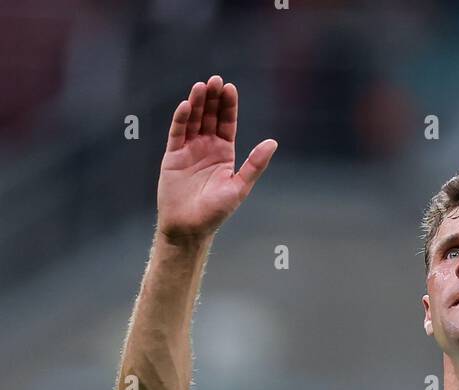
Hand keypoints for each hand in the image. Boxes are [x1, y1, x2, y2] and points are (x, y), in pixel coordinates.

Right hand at [157, 75, 276, 241]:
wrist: (189, 228)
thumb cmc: (215, 212)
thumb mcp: (239, 187)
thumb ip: (255, 165)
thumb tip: (273, 142)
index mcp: (224, 153)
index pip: (227, 123)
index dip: (228, 106)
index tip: (230, 88)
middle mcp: (207, 147)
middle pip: (211, 116)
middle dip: (213, 98)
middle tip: (215, 80)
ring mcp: (189, 149)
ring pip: (194, 120)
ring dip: (197, 103)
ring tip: (201, 86)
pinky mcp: (172, 155)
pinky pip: (177, 133)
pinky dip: (181, 118)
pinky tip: (186, 105)